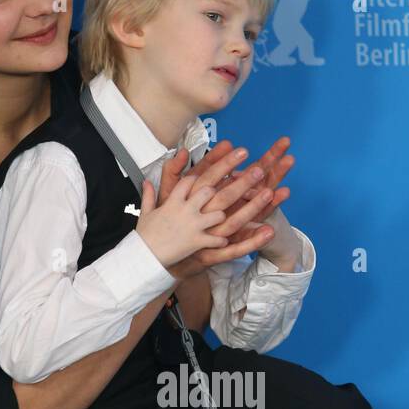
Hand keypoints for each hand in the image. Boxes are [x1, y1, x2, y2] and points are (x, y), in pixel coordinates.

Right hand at [155, 143, 277, 280]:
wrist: (142, 259)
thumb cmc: (146, 236)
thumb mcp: (147, 210)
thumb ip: (155, 189)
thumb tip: (157, 172)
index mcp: (176, 199)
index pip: (199, 176)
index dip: (217, 161)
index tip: (231, 148)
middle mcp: (186, 210)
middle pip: (217, 191)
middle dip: (237, 178)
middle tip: (257, 167)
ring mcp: (193, 228)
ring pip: (225, 213)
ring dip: (248, 204)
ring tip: (267, 193)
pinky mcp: (198, 246)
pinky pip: (222, 240)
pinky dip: (241, 237)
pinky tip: (261, 230)